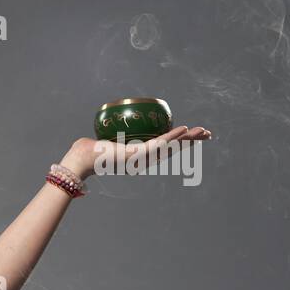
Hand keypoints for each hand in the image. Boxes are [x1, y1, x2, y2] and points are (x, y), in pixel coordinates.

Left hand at [61, 124, 211, 179]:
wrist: (81, 159)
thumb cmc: (89, 152)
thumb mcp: (105, 143)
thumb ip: (110, 139)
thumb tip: (107, 134)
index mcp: (140, 157)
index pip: (164, 148)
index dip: (179, 142)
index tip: (191, 135)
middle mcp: (144, 160)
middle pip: (173, 148)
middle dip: (191, 141)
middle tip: (208, 134)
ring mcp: (142, 158)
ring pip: (171, 146)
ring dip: (188, 138)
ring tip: (203, 132)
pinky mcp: (138, 154)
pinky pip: (159, 142)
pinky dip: (173, 135)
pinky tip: (184, 129)